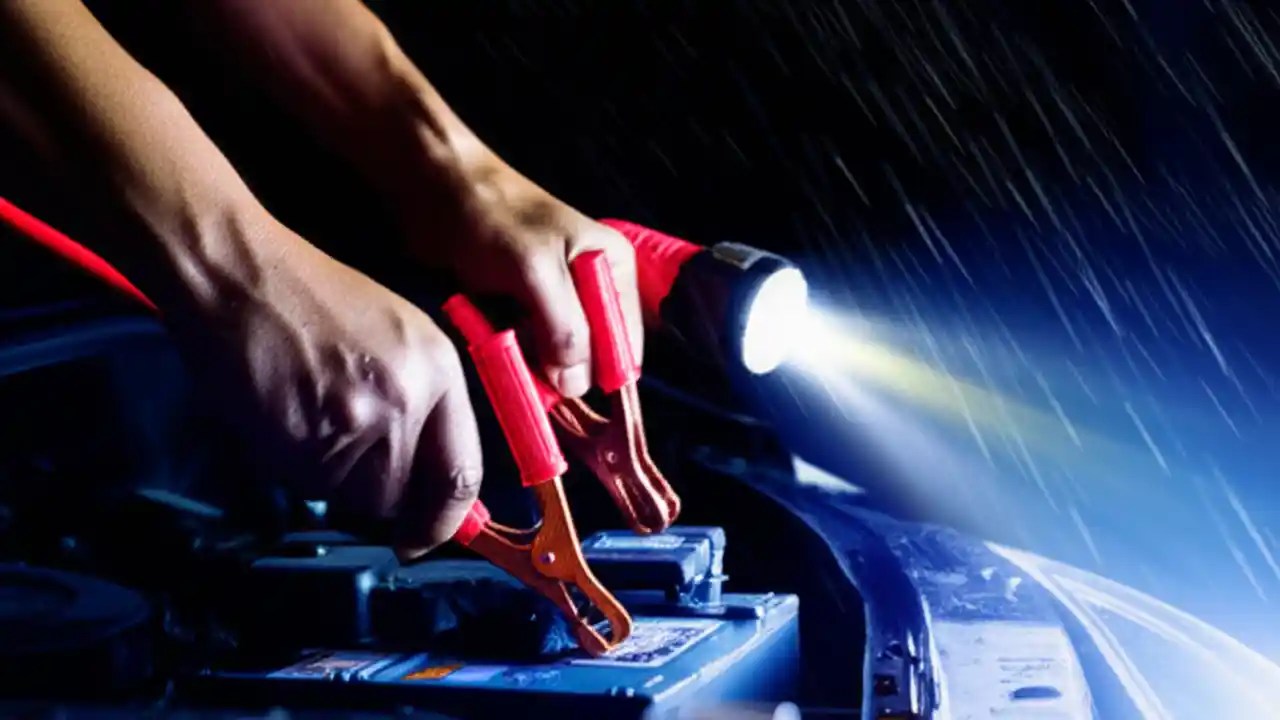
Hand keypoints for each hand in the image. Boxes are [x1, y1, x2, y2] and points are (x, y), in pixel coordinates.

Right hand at [168, 215, 481, 556]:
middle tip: (347, 454)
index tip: (424, 536)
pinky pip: (307, 485)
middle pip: (400, 497)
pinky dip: (298, 464)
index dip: (445, 520)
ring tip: (312, 417)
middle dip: (376, 491)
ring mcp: (352, 425)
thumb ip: (425, 403)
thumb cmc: (316, 297)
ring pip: (351, 497)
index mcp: (439, 372)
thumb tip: (429, 480)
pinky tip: (287, 416)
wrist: (240, 274)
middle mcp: (406, 404)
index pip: (461, 475)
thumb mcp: (400, 335)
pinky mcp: (298, 443)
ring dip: (333, 476)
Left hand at [400, 148, 642, 398]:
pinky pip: (529, 350)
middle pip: (592, 356)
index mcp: (614, 270)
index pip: (624, 344)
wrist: (435, 188)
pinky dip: (513, 358)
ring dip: (533, 368)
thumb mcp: (534, 271)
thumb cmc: (491, 218)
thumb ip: (564, 328)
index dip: (600, 374)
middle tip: (528, 377)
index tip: (564, 394)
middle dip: (562, 373)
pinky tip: (495, 350)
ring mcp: (558, 301)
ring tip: (507, 359)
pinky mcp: (525, 309)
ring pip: (557, 358)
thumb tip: (578, 387)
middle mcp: (594, 288)